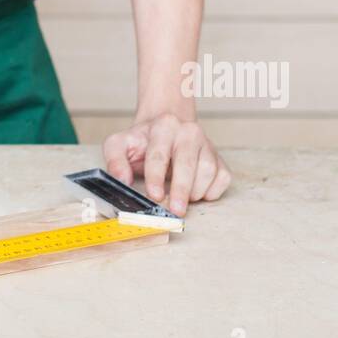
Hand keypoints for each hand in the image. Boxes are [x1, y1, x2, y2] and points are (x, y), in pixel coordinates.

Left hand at [102, 115, 230, 216]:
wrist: (165, 128)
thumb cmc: (143, 141)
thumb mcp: (120, 144)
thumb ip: (115, 161)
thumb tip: (122, 181)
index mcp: (163, 126)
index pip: (159, 154)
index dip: (156, 177)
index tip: (154, 196)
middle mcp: (188, 131)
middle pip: (187, 163)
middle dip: (181, 190)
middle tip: (175, 210)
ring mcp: (206, 143)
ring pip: (207, 171)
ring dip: (195, 191)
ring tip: (182, 198)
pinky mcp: (218, 156)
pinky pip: (222, 177)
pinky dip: (212, 191)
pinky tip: (198, 192)